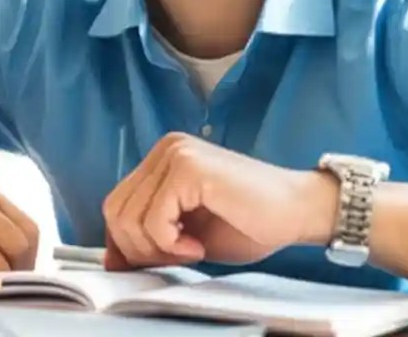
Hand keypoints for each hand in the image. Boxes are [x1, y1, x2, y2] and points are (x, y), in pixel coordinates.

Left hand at [102, 133, 338, 269]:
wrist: (297, 211)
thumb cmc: (250, 223)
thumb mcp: (186, 235)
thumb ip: (148, 238)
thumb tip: (110, 259)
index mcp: (163, 159)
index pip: (116, 204)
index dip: (128, 243)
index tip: (160, 260)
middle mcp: (166, 148)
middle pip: (116, 211)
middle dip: (140, 249)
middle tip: (179, 257)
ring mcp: (176, 154)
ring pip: (129, 217)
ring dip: (156, 249)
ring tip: (191, 250)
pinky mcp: (188, 168)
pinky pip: (153, 218)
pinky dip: (170, 244)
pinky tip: (197, 245)